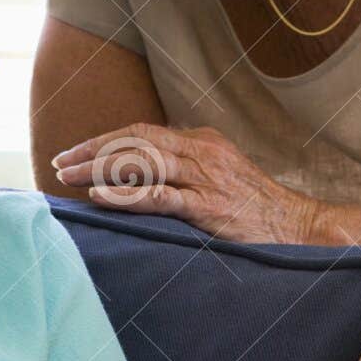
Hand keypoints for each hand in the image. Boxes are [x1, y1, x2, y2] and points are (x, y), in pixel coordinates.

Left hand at [51, 123, 318, 243]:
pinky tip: (98, 197)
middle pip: (135, 140)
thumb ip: (188, 172)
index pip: (143, 132)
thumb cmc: (258, 211)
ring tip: (68, 176)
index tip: (76, 154)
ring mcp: (205, 178)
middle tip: (60, 162)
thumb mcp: (222, 179)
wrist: (300, 228)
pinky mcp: (208, 207)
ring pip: (141, 162)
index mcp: (204, 142)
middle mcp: (202, 152)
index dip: (105, 141)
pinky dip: (124, 194)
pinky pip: (158, 196)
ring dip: (99, 168)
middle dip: (93, 149)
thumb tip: (146, 178)